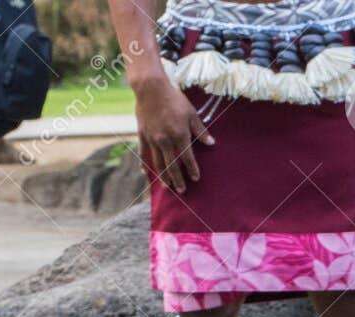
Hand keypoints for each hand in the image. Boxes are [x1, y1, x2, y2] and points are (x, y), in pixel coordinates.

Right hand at [133, 77, 212, 193]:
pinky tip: (145, 173)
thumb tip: (212, 144)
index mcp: (180, 135)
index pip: (188, 158)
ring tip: (166, 187)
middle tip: (182, 191)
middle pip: (172, 165)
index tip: (196, 179)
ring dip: (163, 176)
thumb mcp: (191, 113)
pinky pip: (143, 153)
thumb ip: (200, 131)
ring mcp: (152, 139)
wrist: (151, 88)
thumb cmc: (174, 99)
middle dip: (177, 179)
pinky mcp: (142, 134)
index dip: (192, 169)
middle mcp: (165, 140)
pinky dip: (144, 163)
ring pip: (158, 162)